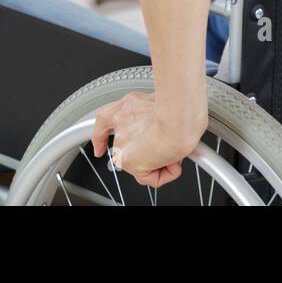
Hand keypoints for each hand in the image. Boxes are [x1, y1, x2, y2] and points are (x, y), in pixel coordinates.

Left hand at [89, 90, 207, 188]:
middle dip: (148, 153)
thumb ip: (158, 117)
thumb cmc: (181, 107)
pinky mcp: (128, 160)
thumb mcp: (167, 106)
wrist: (178, 116)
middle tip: (169, 146)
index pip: (105, 120)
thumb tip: (168, 131)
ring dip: (162, 160)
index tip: (100, 150)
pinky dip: (166, 173)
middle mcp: (121, 121)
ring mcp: (122, 141)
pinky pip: (150, 178)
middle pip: (129, 149)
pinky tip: (173, 161)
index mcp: (129, 104)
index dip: (101, 137)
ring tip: (175, 149)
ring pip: (142, 164)